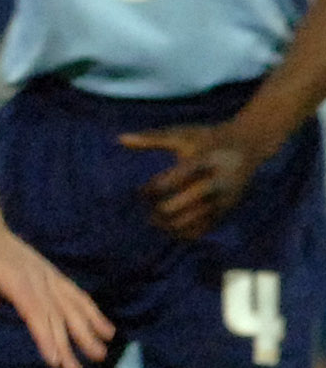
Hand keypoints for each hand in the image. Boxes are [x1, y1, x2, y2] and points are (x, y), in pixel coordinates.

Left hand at [0, 220, 112, 367]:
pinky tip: (105, 329)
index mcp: (18, 282)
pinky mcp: (52, 276)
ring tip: (99, 354)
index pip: (36, 314)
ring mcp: (49, 277)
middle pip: (57, 316)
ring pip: (73, 307)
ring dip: (87, 331)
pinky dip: (92, 312)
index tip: (55, 361)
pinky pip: (76, 295)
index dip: (47, 338)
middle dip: (68, 345)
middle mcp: (39, 280)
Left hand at [121, 123, 260, 239]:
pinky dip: (181, 233)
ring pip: (190, 222)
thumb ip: (151, 138)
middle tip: (148, 208)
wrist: (248, 146)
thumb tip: (119, 139)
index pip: (176, 179)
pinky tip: (168, 227)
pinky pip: (201, 231)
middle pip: (181, 205)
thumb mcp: (182, 133)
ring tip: (154, 219)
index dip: (154, 188)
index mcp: (206, 160)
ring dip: (167, 224)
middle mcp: (217, 182)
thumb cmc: (206, 138)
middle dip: (159, 209)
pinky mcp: (226, 212)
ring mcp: (223, 199)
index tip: (142, 190)